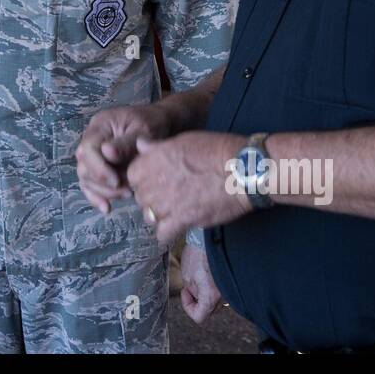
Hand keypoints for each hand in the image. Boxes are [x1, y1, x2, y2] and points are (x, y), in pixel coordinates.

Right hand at [77, 103, 169, 213]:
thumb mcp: (143, 130)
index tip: (117, 181)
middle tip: (127, 191)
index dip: (99, 168)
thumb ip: (126, 143)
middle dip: (103, 183)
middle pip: (84, 166)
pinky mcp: (100, 165)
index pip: (88, 149)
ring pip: (86, 178)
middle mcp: (92, 139)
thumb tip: (107, 153)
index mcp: (100, 125)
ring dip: (103, 191)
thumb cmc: (153, 123)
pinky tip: (107, 208)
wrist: (161, 122)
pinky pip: (91, 183)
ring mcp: (94, 153)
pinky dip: (97, 196)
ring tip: (127, 194)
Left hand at [127, 132, 250, 243]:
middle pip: (140, 196)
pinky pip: (162, 233)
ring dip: (158, 213)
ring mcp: (166, 204)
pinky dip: (167, 231)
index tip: (156, 178)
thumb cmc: (216, 150)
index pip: (131, 175)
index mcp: (151, 160)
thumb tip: (140, 144)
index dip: (143, 177)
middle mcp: (154, 182)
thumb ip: (156, 146)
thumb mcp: (183, 140)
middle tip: (170, 193)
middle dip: (152, 196)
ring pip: (149, 215)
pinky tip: (177, 224)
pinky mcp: (181, 221)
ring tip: (174, 208)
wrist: (242, 170)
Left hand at [179, 243, 222, 324]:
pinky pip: (220, 290)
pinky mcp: (229, 280)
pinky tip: (205, 274)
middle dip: (197, 300)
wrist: (210, 238)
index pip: (199, 317)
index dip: (188, 306)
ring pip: (215, 301)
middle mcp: (223, 295)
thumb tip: (195, 296)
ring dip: (204, 293)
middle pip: (208, 310)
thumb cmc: (198, 253)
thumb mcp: (187, 276)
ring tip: (198, 277)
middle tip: (190, 285)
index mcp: (211, 297)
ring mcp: (228, 288)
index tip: (185, 292)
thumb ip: (192, 291)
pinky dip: (211, 286)